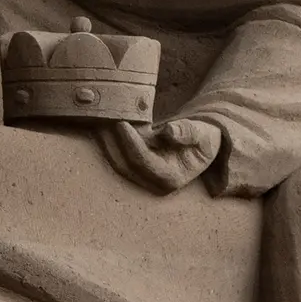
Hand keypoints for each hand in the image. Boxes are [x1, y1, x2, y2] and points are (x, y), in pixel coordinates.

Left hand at [96, 116, 222, 194]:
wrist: (203, 144)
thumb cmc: (204, 138)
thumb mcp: (203, 134)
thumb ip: (188, 133)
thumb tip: (167, 131)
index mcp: (171, 178)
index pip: (143, 161)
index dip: (131, 143)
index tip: (122, 124)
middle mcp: (154, 182)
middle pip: (124, 164)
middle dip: (111, 143)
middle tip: (101, 119)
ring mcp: (144, 176)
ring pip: (117, 160)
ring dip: (105, 141)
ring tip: (95, 119)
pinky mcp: (137, 166)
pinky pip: (118, 154)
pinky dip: (109, 140)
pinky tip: (100, 123)